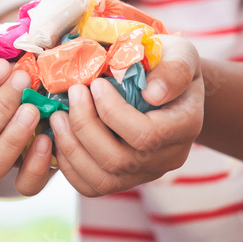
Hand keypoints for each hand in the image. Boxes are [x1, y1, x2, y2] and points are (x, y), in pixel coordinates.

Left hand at [50, 34, 203, 195]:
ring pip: (103, 179)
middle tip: (71, 94)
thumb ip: (174, 70)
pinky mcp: (124, 179)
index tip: (96, 84)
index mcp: (185, 127)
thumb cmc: (167, 63)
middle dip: (85, 127)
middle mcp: (169, 158)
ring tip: (57, 116)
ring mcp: (145, 172)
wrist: (165, 83)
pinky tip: (59, 136)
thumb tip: (153, 93)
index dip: (113, 112)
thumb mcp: (179, 54)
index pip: (147, 135)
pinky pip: (92, 186)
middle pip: (119, 160)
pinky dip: (69, 165)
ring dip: (71, 147)